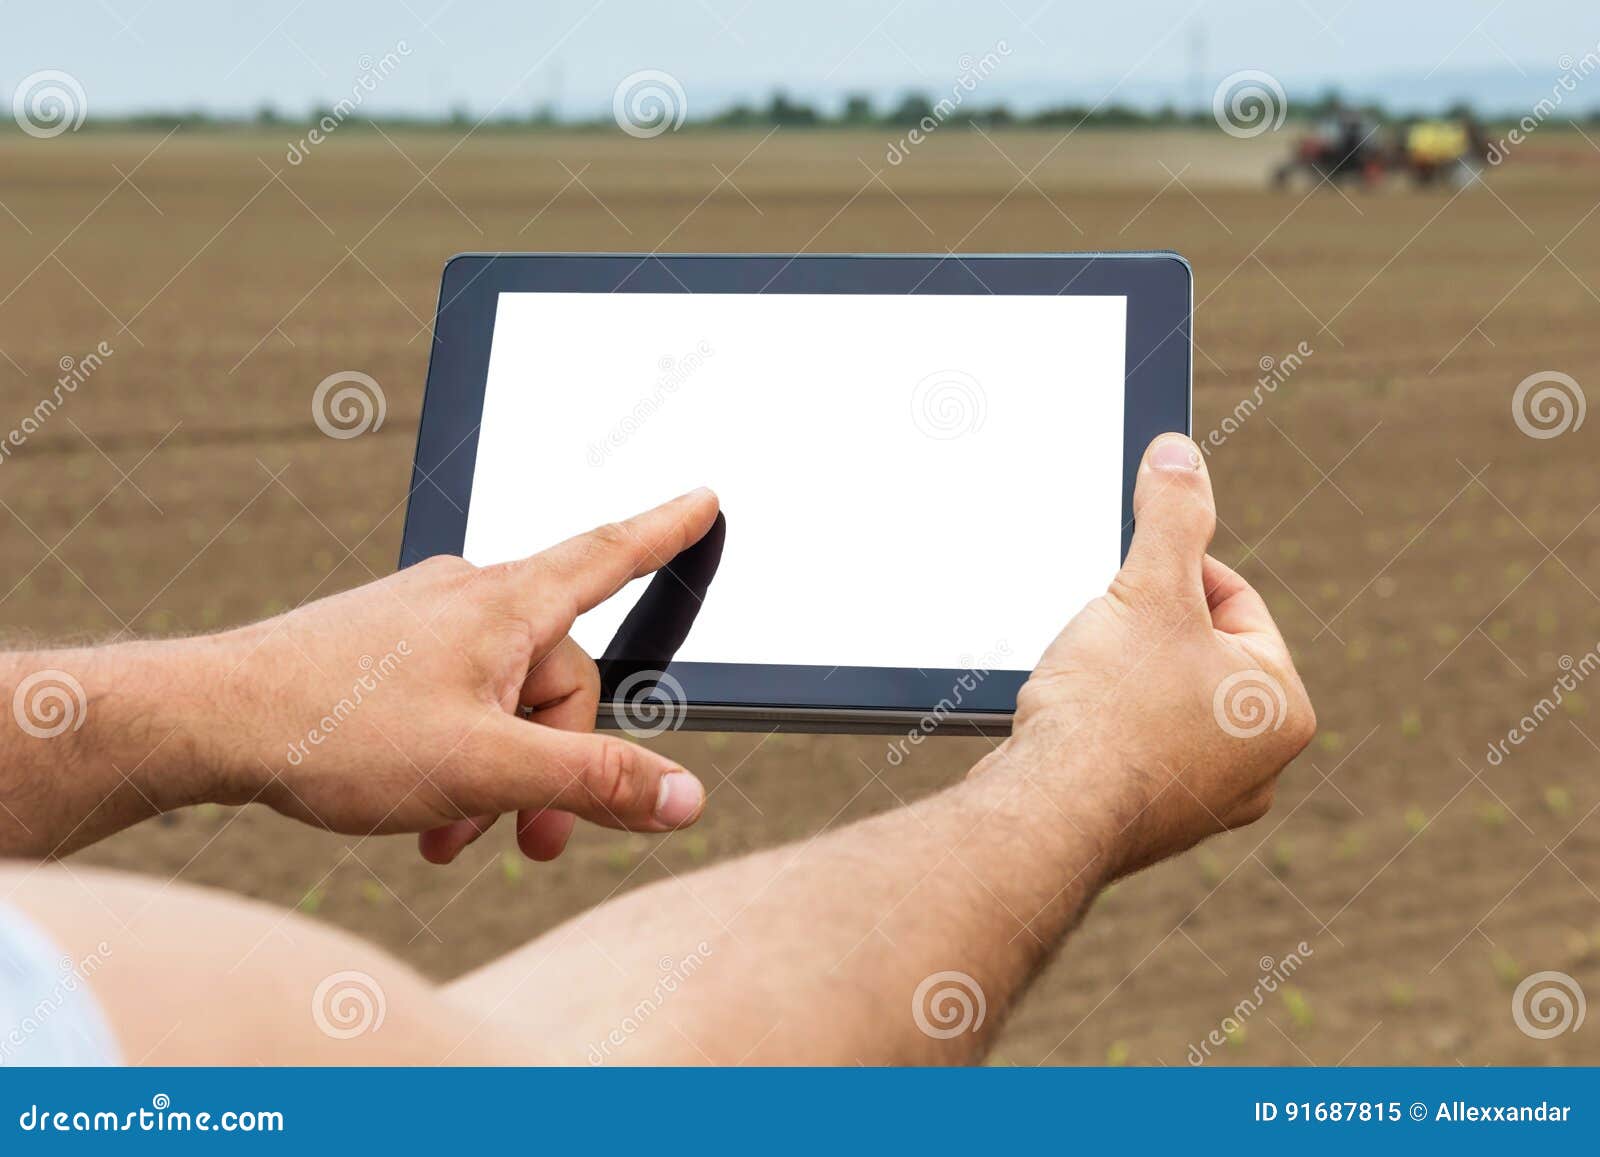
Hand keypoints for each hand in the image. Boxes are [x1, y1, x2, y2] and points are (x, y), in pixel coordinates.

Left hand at [204, 488, 720, 862]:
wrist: (208, 721)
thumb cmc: (334, 729)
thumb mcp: (486, 768)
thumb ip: (591, 781)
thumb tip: (681, 795)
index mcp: (503, 606)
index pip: (607, 555)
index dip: (665, 530)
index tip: (702, 498)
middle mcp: (467, 598)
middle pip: (559, 674)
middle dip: (553, 763)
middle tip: (530, 838)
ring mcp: (422, 621)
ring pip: (502, 697)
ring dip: (497, 772)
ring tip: (456, 833)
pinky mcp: (386, 649)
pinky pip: (454, 698)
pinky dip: (456, 755)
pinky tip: (422, 808)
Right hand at [981, 433, 1314, 876]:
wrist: (1049, 813)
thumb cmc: (1110, 710)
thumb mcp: (1148, 590)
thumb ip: (1173, 517)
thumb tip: (1180, 454)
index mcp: (1281, 709)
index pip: (1234, 603)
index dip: (1173, 574)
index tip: (1129, 581)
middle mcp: (1255, 765)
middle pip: (1193, 653)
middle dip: (1142, 631)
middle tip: (1101, 630)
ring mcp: (1200, 801)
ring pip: (1157, 701)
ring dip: (1118, 677)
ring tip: (1083, 677)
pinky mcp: (1146, 821)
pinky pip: (1126, 747)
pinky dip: (1098, 727)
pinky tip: (1070, 723)